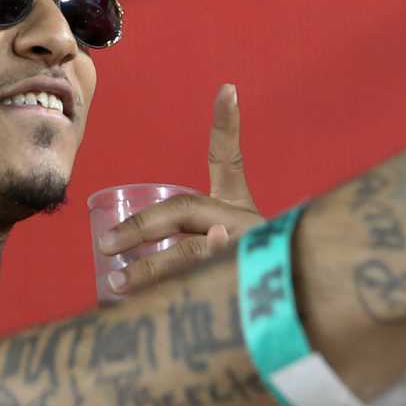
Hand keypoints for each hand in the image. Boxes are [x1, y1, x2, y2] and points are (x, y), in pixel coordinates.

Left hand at [100, 85, 262, 293]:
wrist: (298, 316)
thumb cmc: (250, 284)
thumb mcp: (220, 259)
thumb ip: (182, 259)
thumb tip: (118, 282)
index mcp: (239, 208)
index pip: (228, 160)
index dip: (227, 124)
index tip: (227, 89)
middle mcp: (247, 223)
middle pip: (187, 210)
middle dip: (143, 224)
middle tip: (107, 244)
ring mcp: (253, 253)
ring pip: (193, 253)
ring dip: (152, 267)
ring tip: (116, 281)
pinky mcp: (254, 286)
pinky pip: (206, 289)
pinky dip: (181, 296)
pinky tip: (156, 308)